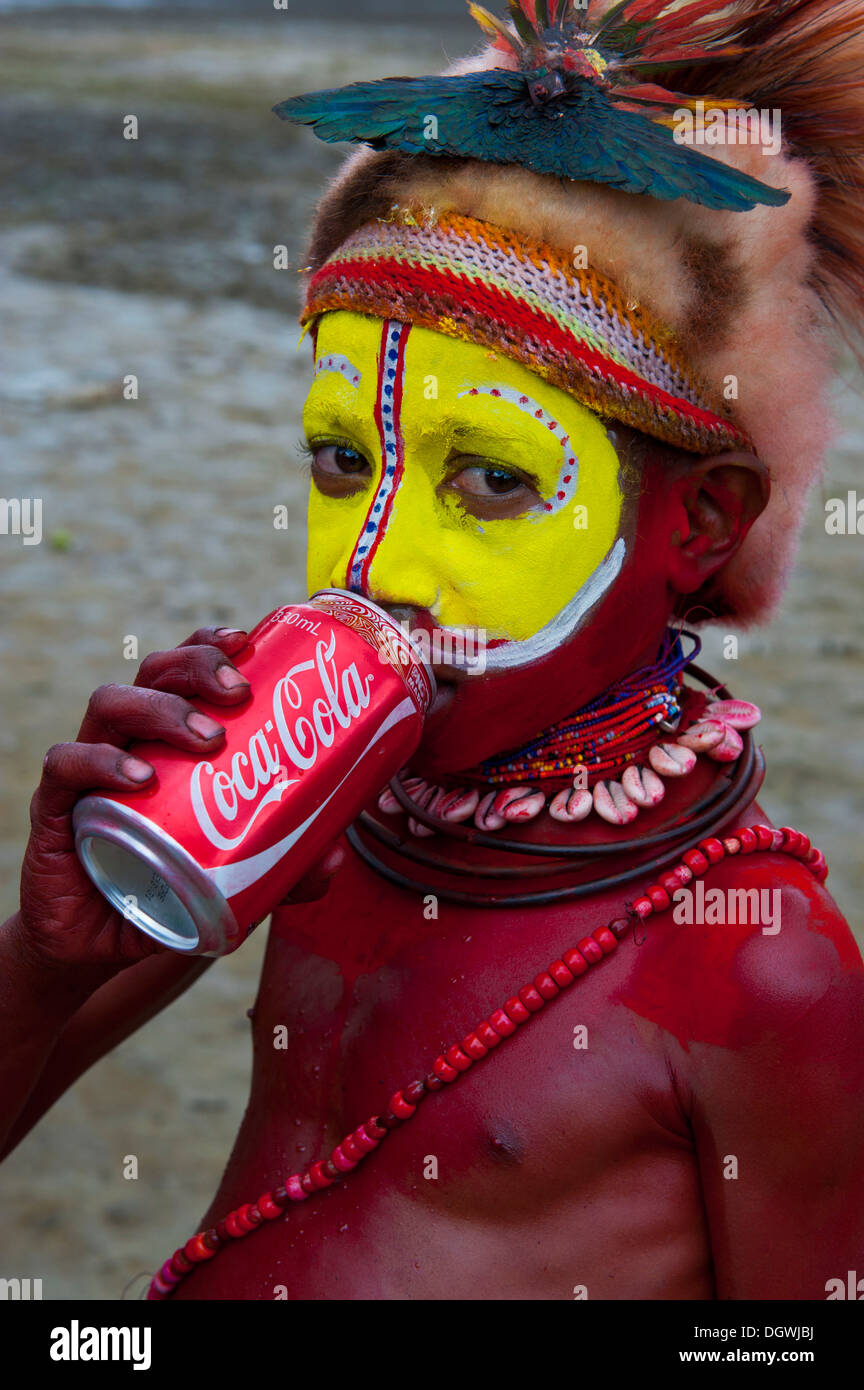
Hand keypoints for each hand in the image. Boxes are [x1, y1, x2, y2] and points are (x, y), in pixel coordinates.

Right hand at [18, 627, 255, 974]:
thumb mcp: (237, 879)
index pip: (183, 668)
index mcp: (168, 738)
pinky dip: (102, 762)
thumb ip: (287, 867)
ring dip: (161, 709)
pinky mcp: (54, 806)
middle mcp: (128, 739)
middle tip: (239, 694)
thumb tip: (335, 856)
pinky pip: (66, 765)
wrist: (99, 945)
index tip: (247, 642)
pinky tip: (140, 778)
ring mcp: (88, 768)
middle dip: (197, 667)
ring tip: (207, 738)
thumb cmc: (168, 889)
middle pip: (154, 672)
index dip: (210, 645)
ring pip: (111, 703)